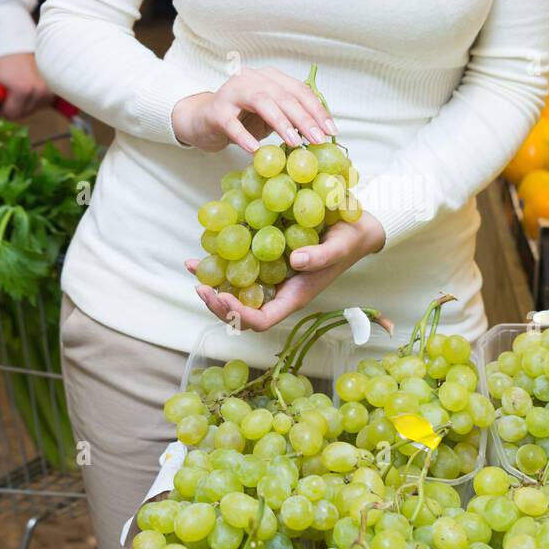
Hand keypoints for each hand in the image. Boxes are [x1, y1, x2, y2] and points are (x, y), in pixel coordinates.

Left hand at [0, 52, 51, 120]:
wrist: (18, 46)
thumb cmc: (0, 62)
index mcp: (23, 89)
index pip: (11, 114)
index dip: (0, 110)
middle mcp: (39, 92)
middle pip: (22, 114)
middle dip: (10, 108)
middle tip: (4, 94)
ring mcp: (48, 92)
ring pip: (30, 111)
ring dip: (21, 105)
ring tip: (14, 89)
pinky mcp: (52, 92)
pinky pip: (38, 106)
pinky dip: (30, 102)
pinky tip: (24, 90)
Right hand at [171, 66, 336, 153]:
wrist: (203, 119)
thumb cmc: (242, 118)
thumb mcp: (271, 115)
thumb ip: (292, 117)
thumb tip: (324, 131)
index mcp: (270, 77)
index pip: (299, 90)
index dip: (317, 110)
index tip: (332, 130)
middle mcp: (252, 78)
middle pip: (284, 95)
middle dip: (304, 118)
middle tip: (319, 139)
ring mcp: (232, 91)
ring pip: (261, 102)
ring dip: (281, 122)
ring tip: (295, 143)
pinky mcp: (216, 109)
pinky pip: (231, 123)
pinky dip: (244, 136)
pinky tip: (256, 150)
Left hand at [184, 210, 385, 331]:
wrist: (355, 228)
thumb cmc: (349, 240)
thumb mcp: (340, 246)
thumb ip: (320, 256)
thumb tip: (294, 260)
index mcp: (295, 296)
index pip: (262, 320)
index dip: (239, 314)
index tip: (222, 297)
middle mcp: (280, 291)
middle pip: (243, 312)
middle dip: (218, 304)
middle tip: (199, 286)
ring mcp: (272, 277)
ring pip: (238, 291)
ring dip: (213, 283)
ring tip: (192, 267)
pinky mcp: (268, 259)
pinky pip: (241, 267)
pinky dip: (222, 261)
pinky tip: (206, 247)